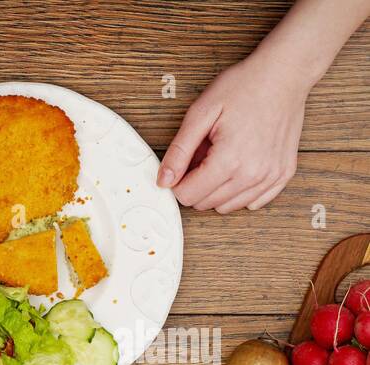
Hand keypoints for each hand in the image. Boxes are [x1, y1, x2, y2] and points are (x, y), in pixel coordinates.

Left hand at [157, 55, 306, 212]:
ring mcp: (271, 176)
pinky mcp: (284, 174)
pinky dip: (241, 191)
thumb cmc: (244, 86)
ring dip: (218, 188)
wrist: (284, 73)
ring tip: (224, 157)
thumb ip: (179, 151)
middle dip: (197, 183)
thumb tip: (164, 181)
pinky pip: (254, 202)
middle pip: (205, 203)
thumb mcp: (200, 113)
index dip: (178, 181)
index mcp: (229, 160)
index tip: (185, 162)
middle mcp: (253, 174)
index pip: (187, 196)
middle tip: (205, 154)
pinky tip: (240, 167)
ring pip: (227, 206)